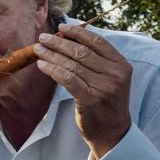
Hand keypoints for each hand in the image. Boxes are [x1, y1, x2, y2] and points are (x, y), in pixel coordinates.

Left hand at [33, 23, 132, 157]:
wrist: (113, 132)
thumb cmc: (106, 102)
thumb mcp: (110, 78)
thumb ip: (97, 61)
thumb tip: (70, 39)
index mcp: (121, 65)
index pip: (97, 42)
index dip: (78, 32)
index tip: (61, 27)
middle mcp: (115, 74)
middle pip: (82, 52)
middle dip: (59, 42)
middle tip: (43, 38)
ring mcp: (104, 87)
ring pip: (72, 64)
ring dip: (52, 55)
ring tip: (38, 50)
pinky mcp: (91, 99)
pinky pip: (68, 79)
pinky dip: (53, 69)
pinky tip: (42, 65)